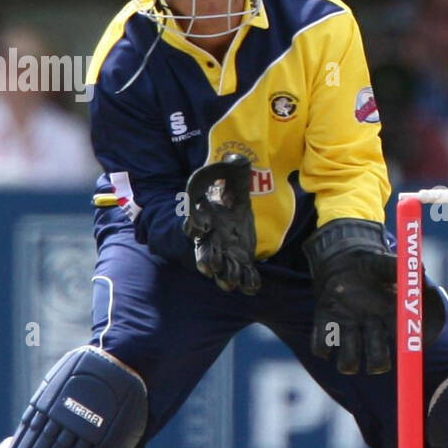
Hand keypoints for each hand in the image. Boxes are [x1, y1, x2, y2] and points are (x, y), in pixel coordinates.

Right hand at [183, 155, 261, 294]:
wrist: (235, 207)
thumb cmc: (228, 192)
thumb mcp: (232, 177)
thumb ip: (232, 169)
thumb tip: (238, 160)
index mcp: (204, 216)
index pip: (194, 221)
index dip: (195, 224)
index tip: (201, 225)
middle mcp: (211, 238)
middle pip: (204, 251)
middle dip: (206, 259)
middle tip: (211, 266)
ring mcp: (226, 251)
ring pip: (222, 268)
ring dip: (225, 276)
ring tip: (230, 283)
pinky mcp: (241, 259)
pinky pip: (243, 274)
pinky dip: (247, 282)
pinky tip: (253, 287)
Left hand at [303, 219, 401, 374]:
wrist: (341, 258)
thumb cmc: (369, 262)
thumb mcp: (382, 262)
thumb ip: (398, 267)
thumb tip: (419, 271)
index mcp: (390, 316)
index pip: (402, 340)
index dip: (404, 344)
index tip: (401, 337)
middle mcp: (371, 329)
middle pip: (377, 361)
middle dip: (377, 362)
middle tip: (374, 360)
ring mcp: (348, 330)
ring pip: (349, 363)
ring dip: (348, 360)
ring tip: (347, 338)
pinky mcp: (326, 326)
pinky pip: (321, 348)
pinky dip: (322, 344)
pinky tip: (328, 325)